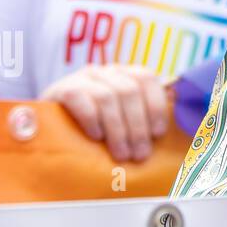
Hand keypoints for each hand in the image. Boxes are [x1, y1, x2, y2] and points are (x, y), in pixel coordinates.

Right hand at [42, 64, 169, 161]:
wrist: (50, 122)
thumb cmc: (97, 124)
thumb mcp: (123, 116)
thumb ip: (145, 115)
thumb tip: (175, 120)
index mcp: (127, 74)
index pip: (147, 79)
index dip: (155, 105)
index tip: (157, 133)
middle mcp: (107, 72)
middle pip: (129, 91)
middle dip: (137, 126)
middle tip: (139, 154)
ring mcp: (84, 78)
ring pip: (108, 97)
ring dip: (117, 129)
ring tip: (121, 153)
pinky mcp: (63, 89)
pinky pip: (81, 99)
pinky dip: (92, 120)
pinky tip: (97, 137)